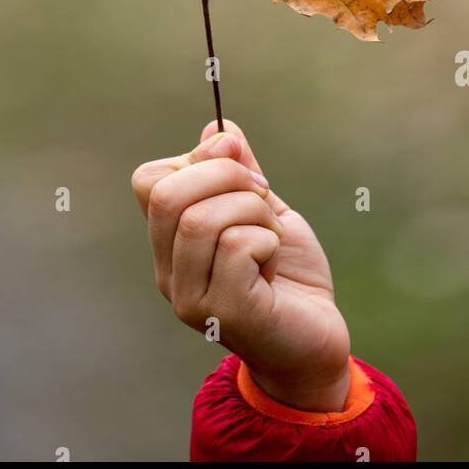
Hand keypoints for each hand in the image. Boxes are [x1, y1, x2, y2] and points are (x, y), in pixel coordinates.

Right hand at [132, 119, 350, 412]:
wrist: (318, 341)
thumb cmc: (288, 275)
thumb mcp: (264, 209)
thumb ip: (239, 171)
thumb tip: (219, 128)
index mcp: (169, 243)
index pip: (149, 181)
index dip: (197, 159)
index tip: (241, 165)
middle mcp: (169, 272)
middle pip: (167, 195)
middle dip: (226, 175)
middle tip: (262, 195)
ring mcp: (192, 298)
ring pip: (202, 219)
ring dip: (252, 209)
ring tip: (272, 233)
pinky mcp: (225, 314)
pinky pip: (236, 246)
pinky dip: (267, 239)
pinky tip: (275, 263)